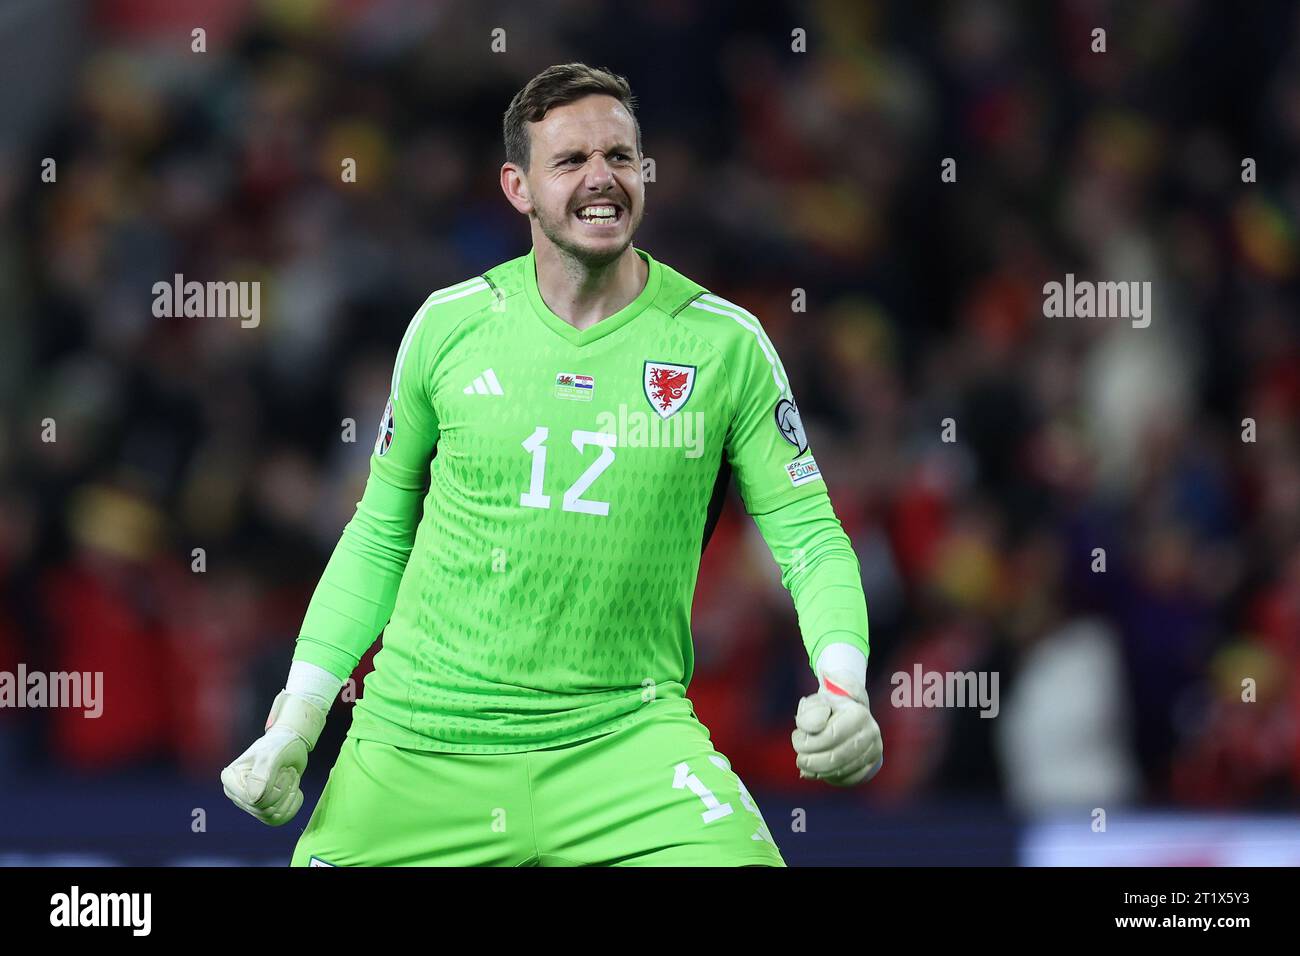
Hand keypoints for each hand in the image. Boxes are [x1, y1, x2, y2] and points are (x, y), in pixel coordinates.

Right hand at [221, 690, 326, 825]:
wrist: (290, 746)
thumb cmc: (279, 745)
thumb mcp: (273, 755)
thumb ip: (263, 775)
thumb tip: (253, 799)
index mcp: (230, 778)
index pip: (255, 800)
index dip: (275, 788)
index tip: (281, 768)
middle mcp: (235, 794)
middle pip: (264, 810)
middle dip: (284, 790)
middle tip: (286, 770)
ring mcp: (248, 804)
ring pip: (272, 816)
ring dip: (289, 796)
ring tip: (288, 777)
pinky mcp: (262, 810)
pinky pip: (278, 820)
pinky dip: (292, 805)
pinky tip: (294, 790)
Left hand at [791, 668, 882, 786]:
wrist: (849, 715)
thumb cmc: (829, 709)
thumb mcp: (817, 703)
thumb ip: (810, 712)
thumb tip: (813, 727)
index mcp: (858, 713)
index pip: (830, 735)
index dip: (808, 741)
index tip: (797, 737)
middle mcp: (871, 732)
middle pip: (836, 756)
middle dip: (811, 760)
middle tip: (799, 758)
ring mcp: (874, 750)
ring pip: (842, 770)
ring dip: (818, 771)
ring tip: (806, 765)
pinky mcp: (872, 765)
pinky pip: (850, 779)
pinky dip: (831, 778)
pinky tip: (820, 771)